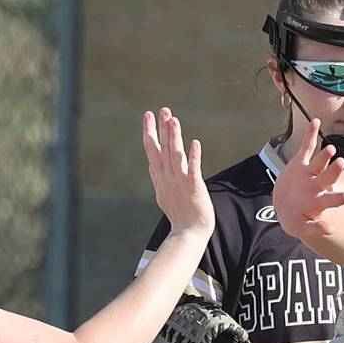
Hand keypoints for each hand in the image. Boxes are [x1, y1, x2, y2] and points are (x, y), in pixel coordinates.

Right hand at [142, 106, 212, 236]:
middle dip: (162, 128)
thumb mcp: (163, 194)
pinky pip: (193, 169)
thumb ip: (158, 177)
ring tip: (174, 120)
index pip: (152, 149)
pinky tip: (195, 143)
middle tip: (162, 109)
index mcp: (160, 176)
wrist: (188, 233)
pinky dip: (193, 156)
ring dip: (174, 137)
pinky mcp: (194, 187)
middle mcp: (168, 176)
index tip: (148, 115)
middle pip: (163, 148)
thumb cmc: (178, 215)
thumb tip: (151, 165)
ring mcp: (180, 181)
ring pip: (175, 155)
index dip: (150, 131)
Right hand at [271, 118, 343, 241]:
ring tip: (330, 148)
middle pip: (327, 178)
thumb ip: (314, 229)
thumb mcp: (301, 228)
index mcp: (318, 202)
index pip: (330, 200)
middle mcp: (317, 186)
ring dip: (324, 155)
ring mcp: (309, 174)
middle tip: (340, 163)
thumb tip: (331, 230)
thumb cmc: (296, 220)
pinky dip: (310, 135)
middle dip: (333, 171)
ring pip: (318, 162)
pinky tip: (315, 121)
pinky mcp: (300, 164)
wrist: (285, 208)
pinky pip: (306, 147)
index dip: (337, 198)